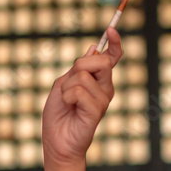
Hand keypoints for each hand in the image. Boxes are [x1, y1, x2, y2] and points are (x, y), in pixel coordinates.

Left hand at [41, 27, 122, 166]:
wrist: (56, 141)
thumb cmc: (58, 114)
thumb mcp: (62, 84)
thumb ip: (77, 68)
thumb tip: (92, 48)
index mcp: (98, 81)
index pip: (112, 58)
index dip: (114, 43)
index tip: (111, 28)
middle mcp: (105, 89)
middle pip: (100, 61)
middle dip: (79, 66)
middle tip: (69, 85)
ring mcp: (103, 100)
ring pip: (83, 76)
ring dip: (66, 86)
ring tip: (67, 101)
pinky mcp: (97, 111)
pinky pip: (78, 91)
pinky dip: (67, 96)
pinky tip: (69, 108)